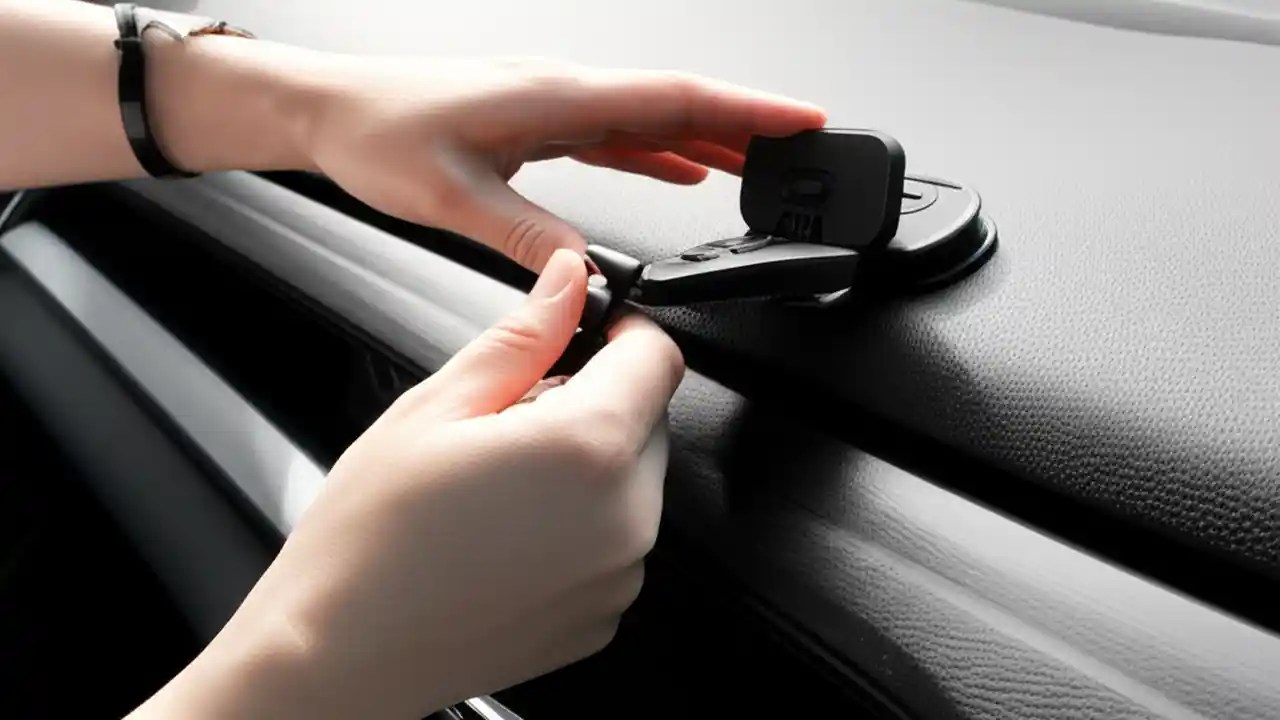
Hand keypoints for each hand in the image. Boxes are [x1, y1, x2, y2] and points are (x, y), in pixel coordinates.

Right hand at [130, 250, 683, 718]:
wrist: (338, 657)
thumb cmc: (369, 542)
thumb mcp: (437, 408)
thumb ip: (523, 336)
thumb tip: (567, 281)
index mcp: (586, 450)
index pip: (659, 356)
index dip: (619, 333)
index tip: (581, 337)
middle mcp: (624, 518)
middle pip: (647, 419)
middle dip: (593, 402)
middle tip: (508, 423)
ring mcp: (619, 575)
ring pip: (631, 480)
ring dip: (585, 465)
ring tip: (498, 487)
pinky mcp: (604, 614)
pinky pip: (616, 541)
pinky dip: (579, 524)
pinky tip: (507, 533)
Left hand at [300, 56, 826, 268]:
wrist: (330, 109)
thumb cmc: (378, 133)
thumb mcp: (452, 196)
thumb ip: (526, 235)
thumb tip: (585, 270)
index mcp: (556, 98)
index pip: (673, 100)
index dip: (745, 112)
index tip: (800, 120)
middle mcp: (563, 93)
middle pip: (676, 106)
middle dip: (745, 127)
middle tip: (800, 152)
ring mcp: (553, 106)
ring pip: (651, 120)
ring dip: (707, 141)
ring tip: (756, 168)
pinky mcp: (538, 123)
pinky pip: (617, 135)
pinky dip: (658, 152)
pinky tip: (679, 170)